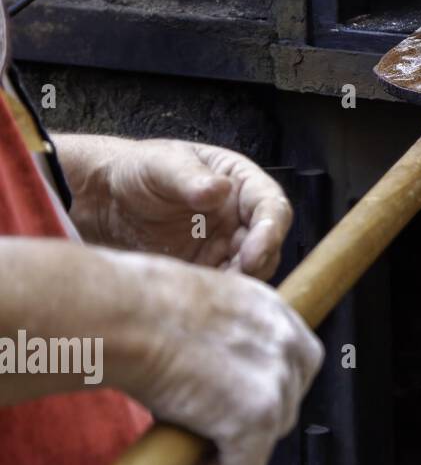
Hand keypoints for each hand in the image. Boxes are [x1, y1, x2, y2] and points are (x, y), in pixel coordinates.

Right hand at [0, 239, 323, 464]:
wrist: (125, 317)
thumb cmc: (138, 308)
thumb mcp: (201, 310)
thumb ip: (224, 338)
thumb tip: (214, 371)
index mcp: (271, 309)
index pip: (296, 360)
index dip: (268, 387)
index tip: (236, 402)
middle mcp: (285, 340)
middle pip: (288, 398)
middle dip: (255, 418)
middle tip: (213, 429)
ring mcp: (277, 378)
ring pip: (269, 433)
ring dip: (235, 448)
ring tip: (195, 450)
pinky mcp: (258, 415)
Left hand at [56, 135, 292, 280]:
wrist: (104, 200)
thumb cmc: (137, 171)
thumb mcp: (160, 165)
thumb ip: (189, 177)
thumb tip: (219, 190)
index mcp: (241, 183)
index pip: (272, 207)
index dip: (270, 231)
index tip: (252, 254)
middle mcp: (242, 216)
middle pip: (269, 244)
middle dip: (256, 264)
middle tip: (233, 280)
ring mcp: (227, 245)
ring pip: (252, 270)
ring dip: (240, 283)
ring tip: (212, 292)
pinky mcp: (208, 269)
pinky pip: (225, 287)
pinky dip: (219, 295)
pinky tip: (197, 299)